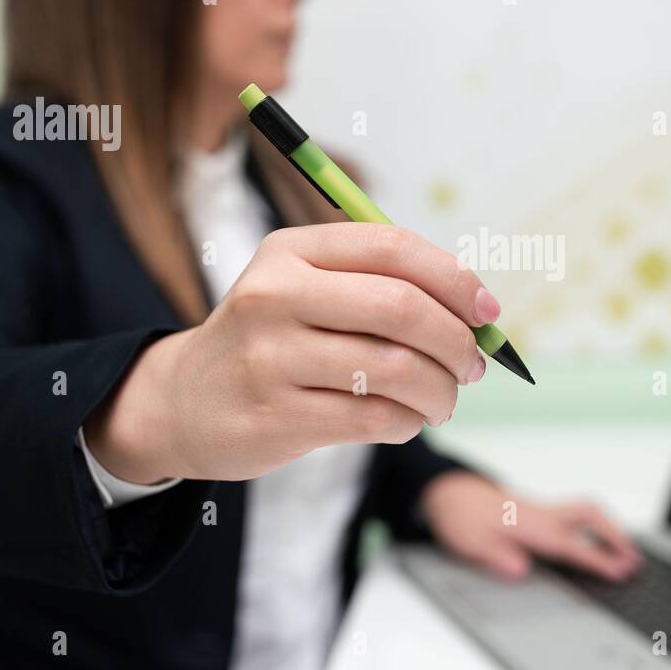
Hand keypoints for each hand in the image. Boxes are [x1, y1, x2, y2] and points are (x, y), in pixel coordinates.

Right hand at [85, 223, 500, 483]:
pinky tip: (405, 419)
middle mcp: (275, 296)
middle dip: (457, 341)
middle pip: (401, 308)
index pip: (392, 248)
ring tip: (442, 399)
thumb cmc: (272, 340)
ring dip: (441, 390)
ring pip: (396, 369)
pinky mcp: (276, 418)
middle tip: (472, 365)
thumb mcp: (306, 289)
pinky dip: (408, 421)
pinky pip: (375, 417)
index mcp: (291, 252)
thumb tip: (479, 313)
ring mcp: (270, 358)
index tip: (487, 312)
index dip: (454, 279)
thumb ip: (382, 287)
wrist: (183, 402)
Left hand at [419, 471, 643, 581]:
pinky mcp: (541, 510)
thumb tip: (520, 571)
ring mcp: (543, 509)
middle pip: (590, 515)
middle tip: (636, 559)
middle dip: (616, 535)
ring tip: (627, 551)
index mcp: (527, 525)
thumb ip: (496, 557)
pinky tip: (601, 539)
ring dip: (610, 528)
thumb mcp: (470, 542)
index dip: (598, 558)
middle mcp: (541, 513)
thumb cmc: (460, 517)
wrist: (449, 492)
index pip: (570, 543)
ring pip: (587, 510)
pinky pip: (578, 513)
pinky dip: (597, 525)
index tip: (621, 570)